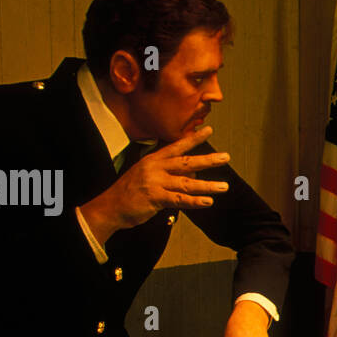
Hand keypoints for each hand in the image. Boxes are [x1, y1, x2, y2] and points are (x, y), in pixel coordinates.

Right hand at [79, 125, 231, 242]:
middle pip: (186, 162)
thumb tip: (193, 175)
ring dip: (207, 186)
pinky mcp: (154, 198)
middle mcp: (155, 168)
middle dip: (208, 160)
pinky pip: (179, 200)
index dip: (194, 139)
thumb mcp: (147, 175)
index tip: (209, 130)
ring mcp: (155, 182)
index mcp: (153, 159)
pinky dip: (194, 201)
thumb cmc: (131, 191)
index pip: (177, 146)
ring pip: (186, 183)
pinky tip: (208, 202)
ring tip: (223, 186)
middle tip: (225, 157)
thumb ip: (169, 173)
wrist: (111, 206)